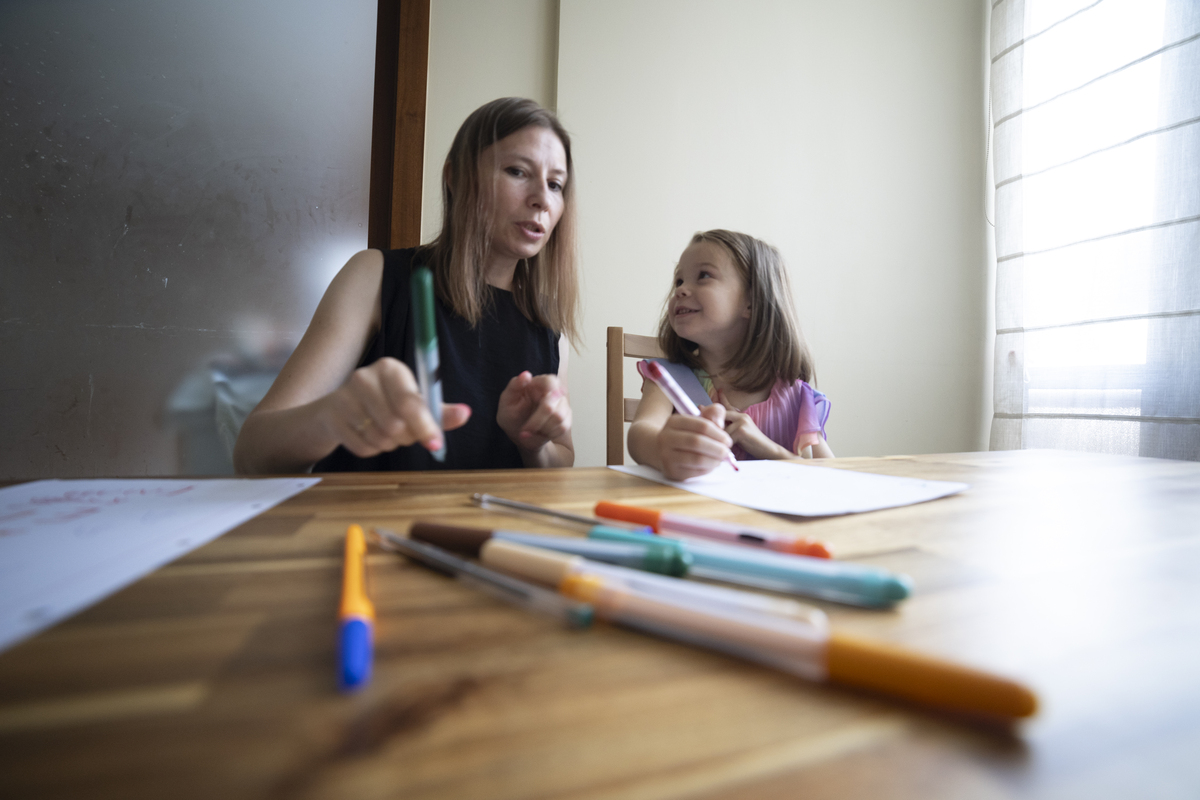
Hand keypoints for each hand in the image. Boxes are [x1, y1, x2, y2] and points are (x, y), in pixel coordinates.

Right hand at [318, 357, 470, 457]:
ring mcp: (344, 397)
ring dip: (389, 444)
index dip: (426, 426)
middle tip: (404, 434)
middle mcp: (364, 377)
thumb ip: (439, 411)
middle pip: (396, 424)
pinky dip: (371, 449)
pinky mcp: (331, 417)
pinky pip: (363, 447)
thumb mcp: (413, 403)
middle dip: (406, 437)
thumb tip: (466, 413)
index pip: (410, 402)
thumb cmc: (384, 405)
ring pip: (380, 438)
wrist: (336, 411)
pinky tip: (367, 436)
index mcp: (390, 369)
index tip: (436, 444)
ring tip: (384, 432)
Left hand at [496, 371, 571, 453]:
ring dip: (542, 428)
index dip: (549, 388)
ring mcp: (561, 405)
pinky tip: (541, 432)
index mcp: (538, 383)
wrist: (519, 433)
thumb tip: (526, 375)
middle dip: (537, 420)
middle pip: (553, 403)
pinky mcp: (566, 418)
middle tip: (525, 430)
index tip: (539, 400)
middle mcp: (553, 392)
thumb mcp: (507, 400)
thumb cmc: (512, 414)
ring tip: (532, 430)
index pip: (550, 381)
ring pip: (559, 417)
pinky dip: (549, 433)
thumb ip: (515, 386)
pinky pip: (563, 427)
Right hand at [657, 404, 733, 479]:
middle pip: (697, 442)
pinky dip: (708, 469)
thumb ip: (713, 414)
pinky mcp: (671, 471)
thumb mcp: (696, 420)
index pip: (701, 425)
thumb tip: (720, 423)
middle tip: (727, 451)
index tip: (727, 440)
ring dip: (715, 460)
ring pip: (697, 459)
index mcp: (673, 421)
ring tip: (721, 459)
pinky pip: (695, 472)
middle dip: (717, 448)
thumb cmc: (685, 434)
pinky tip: (711, 464)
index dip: (718, 433)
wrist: (660, 450)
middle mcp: (666, 438)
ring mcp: (666, 456)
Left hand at [716, 391, 789, 459]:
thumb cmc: (752, 443)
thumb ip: (731, 425)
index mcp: (741, 415)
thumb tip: (715, 423)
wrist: (767, 450)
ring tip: (727, 446)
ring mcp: (742, 422)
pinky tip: (731, 450)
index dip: (722, 398)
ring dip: (722, 440)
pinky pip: (727, 438)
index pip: (728, 405)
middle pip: (721, 416)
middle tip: (710, 432)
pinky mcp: (742, 430)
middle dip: (714, 425)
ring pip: (722, 430)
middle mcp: (741, 416)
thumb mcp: (740, 431)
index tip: (719, 389)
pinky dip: (727, 445)